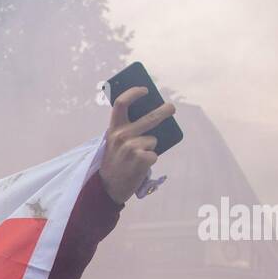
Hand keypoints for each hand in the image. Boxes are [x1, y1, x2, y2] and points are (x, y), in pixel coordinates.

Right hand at [98, 86, 175, 204]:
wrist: (107, 188)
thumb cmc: (114, 163)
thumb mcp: (113, 144)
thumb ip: (125, 131)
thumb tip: (150, 118)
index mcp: (113, 129)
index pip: (121, 103)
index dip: (134, 93)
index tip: (145, 90)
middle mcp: (121, 135)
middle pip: (149, 117)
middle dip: (164, 111)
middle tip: (170, 108)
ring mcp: (131, 147)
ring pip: (153, 140)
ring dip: (150, 147)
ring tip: (138, 158)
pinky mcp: (141, 159)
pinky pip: (154, 154)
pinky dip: (150, 159)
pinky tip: (139, 166)